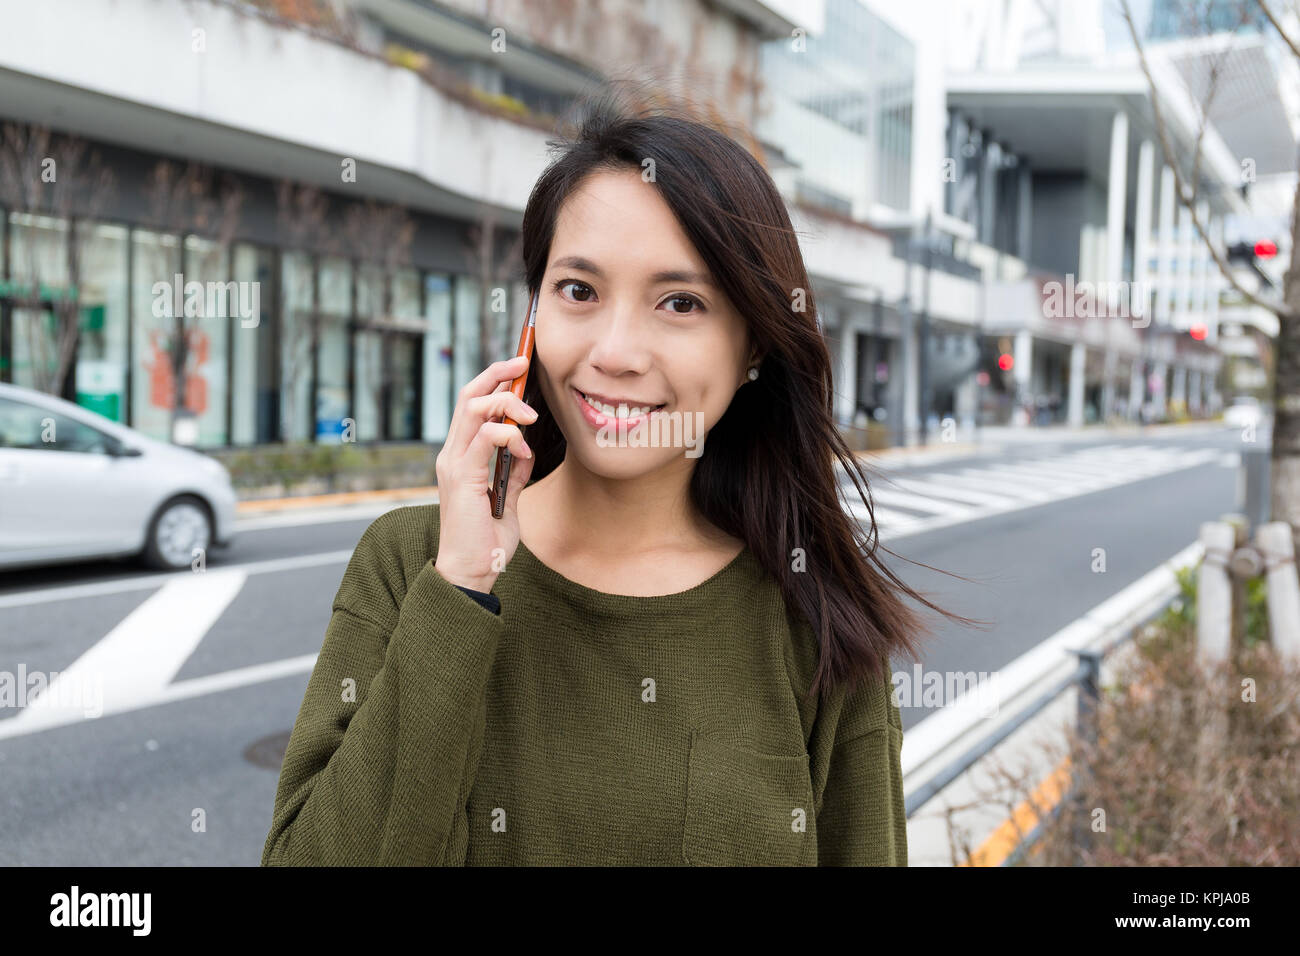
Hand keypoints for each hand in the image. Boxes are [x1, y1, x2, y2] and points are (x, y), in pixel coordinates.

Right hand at [433, 355, 537, 591]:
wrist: (472, 572)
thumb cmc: (487, 541)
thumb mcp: (508, 498)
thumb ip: (513, 471)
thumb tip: (525, 449)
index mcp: (461, 457)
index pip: (472, 404)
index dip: (493, 380)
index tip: (519, 368)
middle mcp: (453, 454)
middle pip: (470, 395)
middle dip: (497, 373)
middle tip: (523, 362)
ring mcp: (454, 464)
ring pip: (475, 408)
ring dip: (507, 402)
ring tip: (530, 416)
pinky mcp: (463, 477)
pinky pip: (485, 437)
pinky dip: (509, 434)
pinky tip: (523, 448)